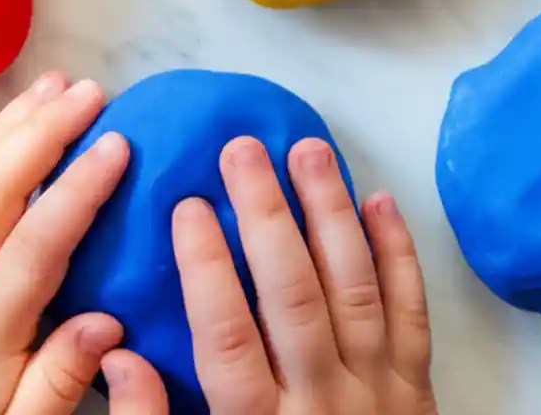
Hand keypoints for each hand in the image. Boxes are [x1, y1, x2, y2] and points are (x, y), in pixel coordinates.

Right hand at [173, 136, 437, 413]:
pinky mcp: (416, 388)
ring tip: (308, 151)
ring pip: (354, 287)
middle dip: (266, 214)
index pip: (227, 334)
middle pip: (293, 293)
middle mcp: (320, 399)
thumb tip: (124, 358)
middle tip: (242, 150)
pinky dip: (397, 252)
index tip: (188, 206)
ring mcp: (376, 390)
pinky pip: (410, 311)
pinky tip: (379, 201)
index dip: (205, 266)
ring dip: (330, 212)